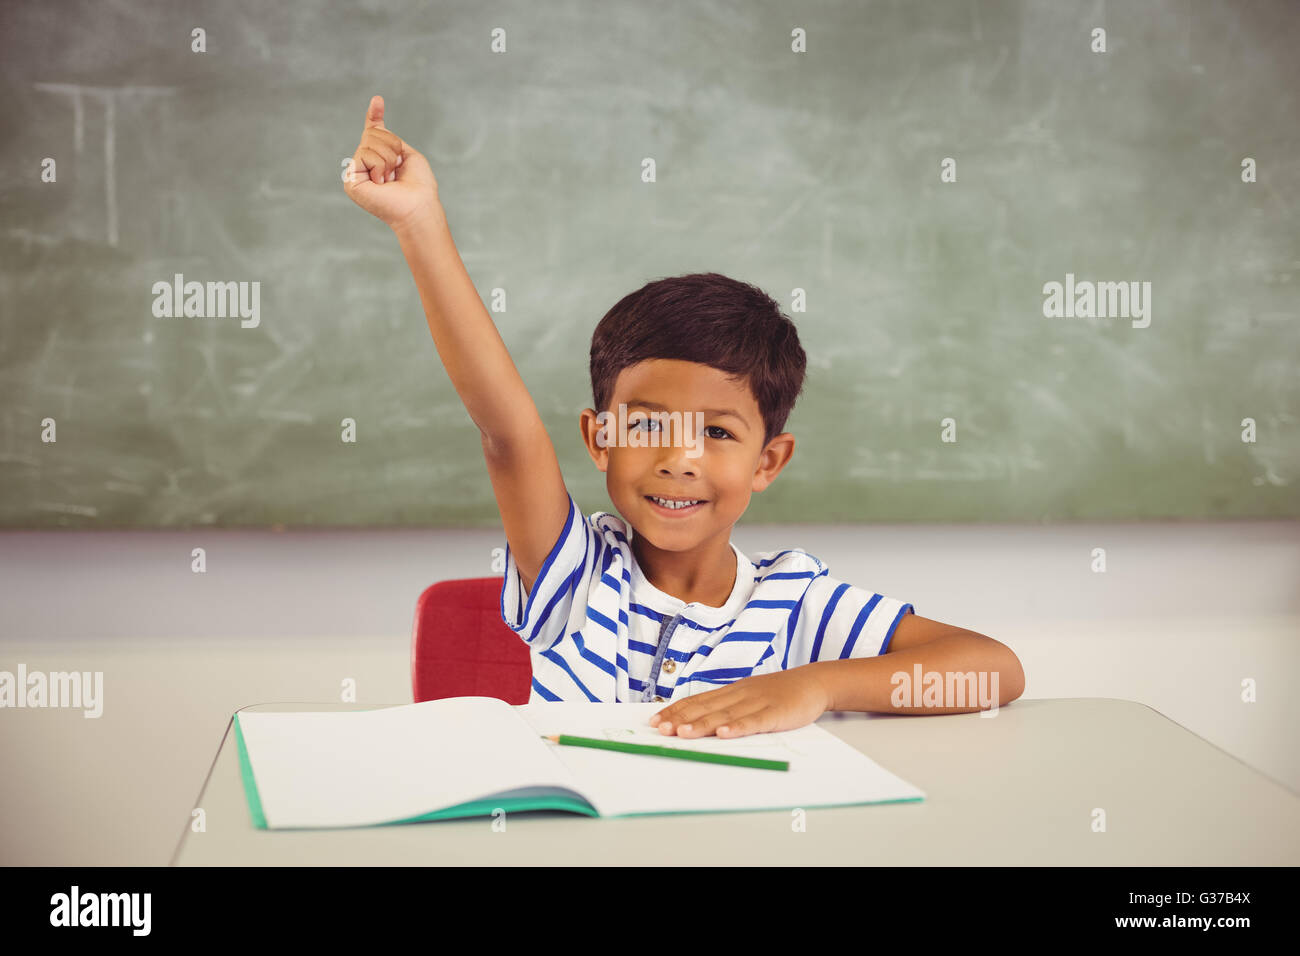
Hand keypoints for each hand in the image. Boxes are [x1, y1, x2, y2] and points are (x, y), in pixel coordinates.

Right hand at [343, 94, 439, 232]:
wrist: (418, 207)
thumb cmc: (418, 186)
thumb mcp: (408, 155)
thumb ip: (391, 140)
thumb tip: (377, 124)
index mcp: (381, 158)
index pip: (374, 133)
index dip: (375, 116)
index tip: (378, 100)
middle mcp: (366, 164)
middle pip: (373, 133)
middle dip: (391, 146)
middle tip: (398, 169)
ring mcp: (357, 172)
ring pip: (369, 142)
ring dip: (387, 158)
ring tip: (391, 178)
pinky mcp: (351, 181)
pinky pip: (365, 155)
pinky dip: (379, 166)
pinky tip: (382, 183)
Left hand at [648, 667, 833, 738]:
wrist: (812, 682)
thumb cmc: (777, 693)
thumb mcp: (748, 696)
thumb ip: (725, 707)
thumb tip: (696, 721)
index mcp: (730, 692)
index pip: (697, 700)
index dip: (675, 710)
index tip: (654, 720)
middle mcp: (739, 695)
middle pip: (705, 707)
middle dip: (680, 719)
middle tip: (659, 729)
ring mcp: (757, 702)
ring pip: (725, 714)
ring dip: (702, 725)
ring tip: (682, 733)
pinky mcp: (775, 713)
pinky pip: (754, 721)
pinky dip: (739, 727)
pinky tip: (725, 734)